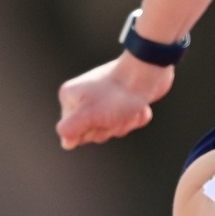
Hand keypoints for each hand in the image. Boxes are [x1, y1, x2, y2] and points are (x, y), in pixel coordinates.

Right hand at [56, 56, 173, 148]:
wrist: (147, 72)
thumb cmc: (116, 95)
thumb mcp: (87, 115)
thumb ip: (69, 129)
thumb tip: (66, 143)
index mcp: (70, 98)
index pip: (72, 133)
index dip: (89, 131)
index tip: (98, 118)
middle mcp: (85, 98)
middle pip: (94, 133)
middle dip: (110, 128)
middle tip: (116, 112)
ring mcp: (106, 99)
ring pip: (113, 128)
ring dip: (125, 122)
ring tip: (129, 108)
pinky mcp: (125, 101)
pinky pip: (129, 121)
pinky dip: (137, 117)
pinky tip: (140, 107)